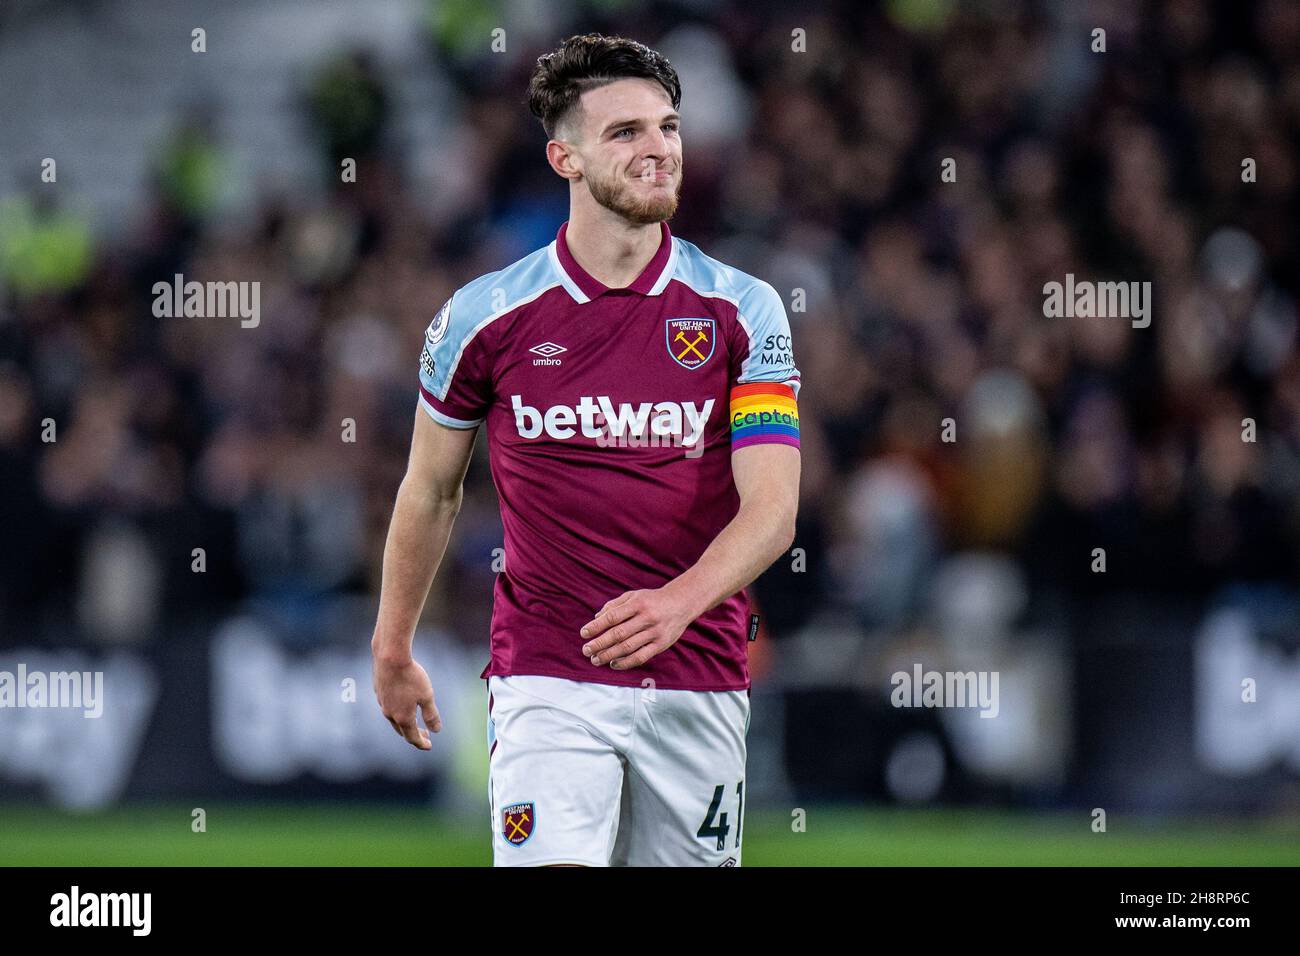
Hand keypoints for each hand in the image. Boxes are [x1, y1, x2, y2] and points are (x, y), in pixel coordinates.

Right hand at [372, 652, 441, 749]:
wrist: (390, 657)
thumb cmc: (411, 676)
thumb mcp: (427, 696)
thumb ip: (431, 715)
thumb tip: (436, 730)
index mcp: (402, 717)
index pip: (412, 737)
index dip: (421, 743)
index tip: (429, 746)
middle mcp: (390, 713)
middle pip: (402, 730)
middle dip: (414, 734)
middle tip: (425, 735)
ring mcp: (382, 702)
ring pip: (393, 718)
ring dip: (405, 722)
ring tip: (413, 721)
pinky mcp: (379, 691)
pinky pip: (388, 706)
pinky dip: (397, 710)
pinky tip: (402, 702)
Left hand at [579, 585, 698, 669]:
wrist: (682, 603)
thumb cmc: (652, 600)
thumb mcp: (634, 596)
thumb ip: (614, 605)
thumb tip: (596, 618)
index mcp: (638, 603)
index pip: (612, 617)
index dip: (596, 626)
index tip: (584, 633)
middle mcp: (647, 618)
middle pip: (619, 634)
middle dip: (600, 643)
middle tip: (586, 650)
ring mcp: (655, 632)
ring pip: (628, 647)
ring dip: (609, 655)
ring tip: (595, 660)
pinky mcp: (661, 645)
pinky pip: (641, 656)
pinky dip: (626, 663)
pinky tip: (613, 664)